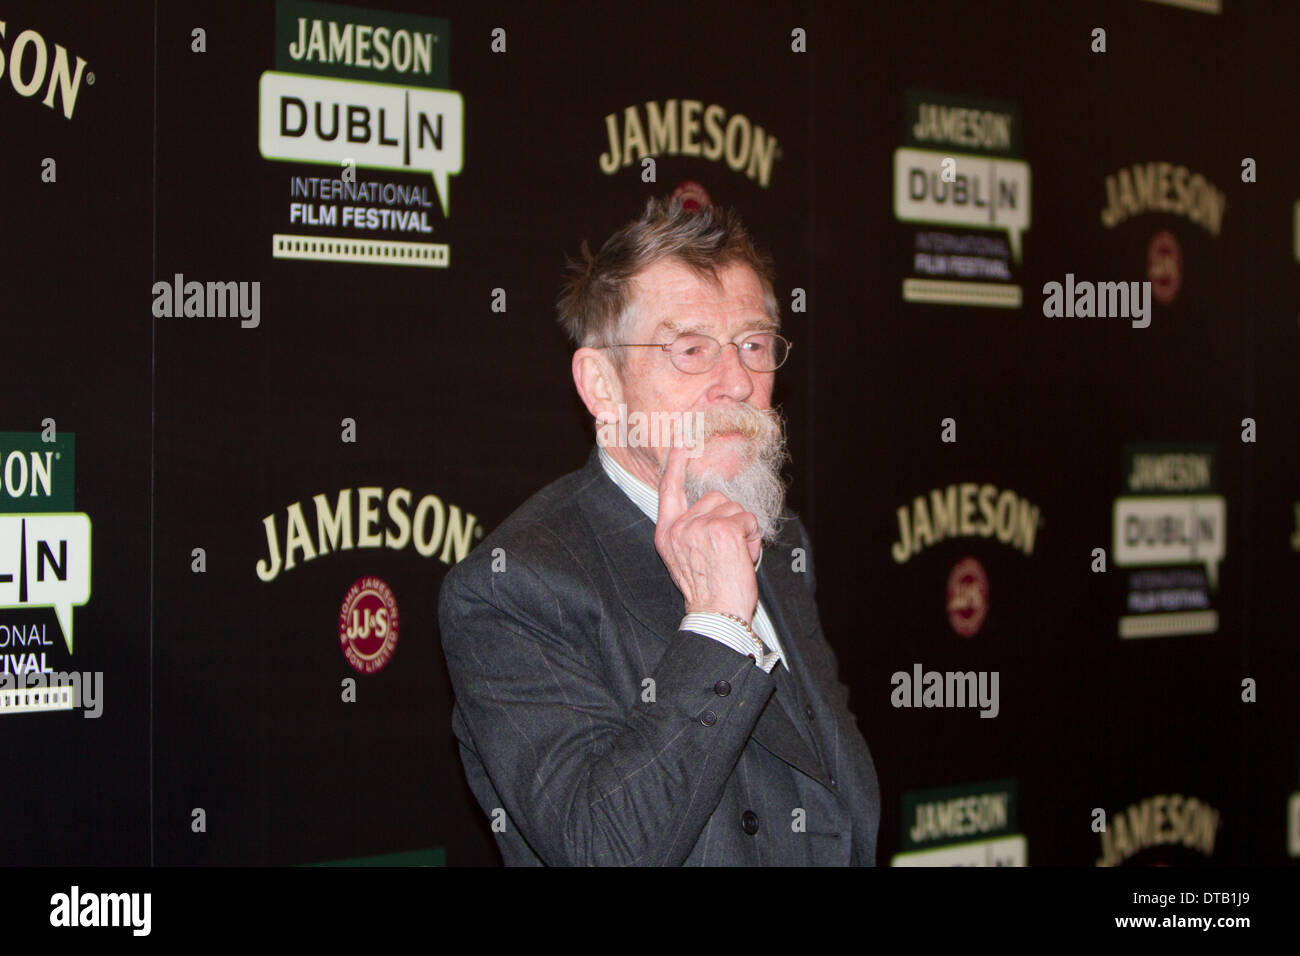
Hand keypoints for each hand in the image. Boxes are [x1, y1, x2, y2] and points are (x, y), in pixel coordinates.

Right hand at [654, 434, 761, 621]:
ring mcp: (700, 527)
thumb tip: (713, 508)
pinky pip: (748, 519)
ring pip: (735, 508)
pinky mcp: (723, 530)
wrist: (715, 614)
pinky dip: (753, 538)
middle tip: (728, 551)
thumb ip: (691, 531)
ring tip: (735, 557)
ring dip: (743, 530)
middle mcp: (680, 527)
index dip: (676, 464)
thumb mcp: (685, 558)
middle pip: (716, 498)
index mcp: (667, 533)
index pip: (669, 490)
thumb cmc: (707, 591)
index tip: (681, 441)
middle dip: (730, 519)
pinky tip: (743, 558)